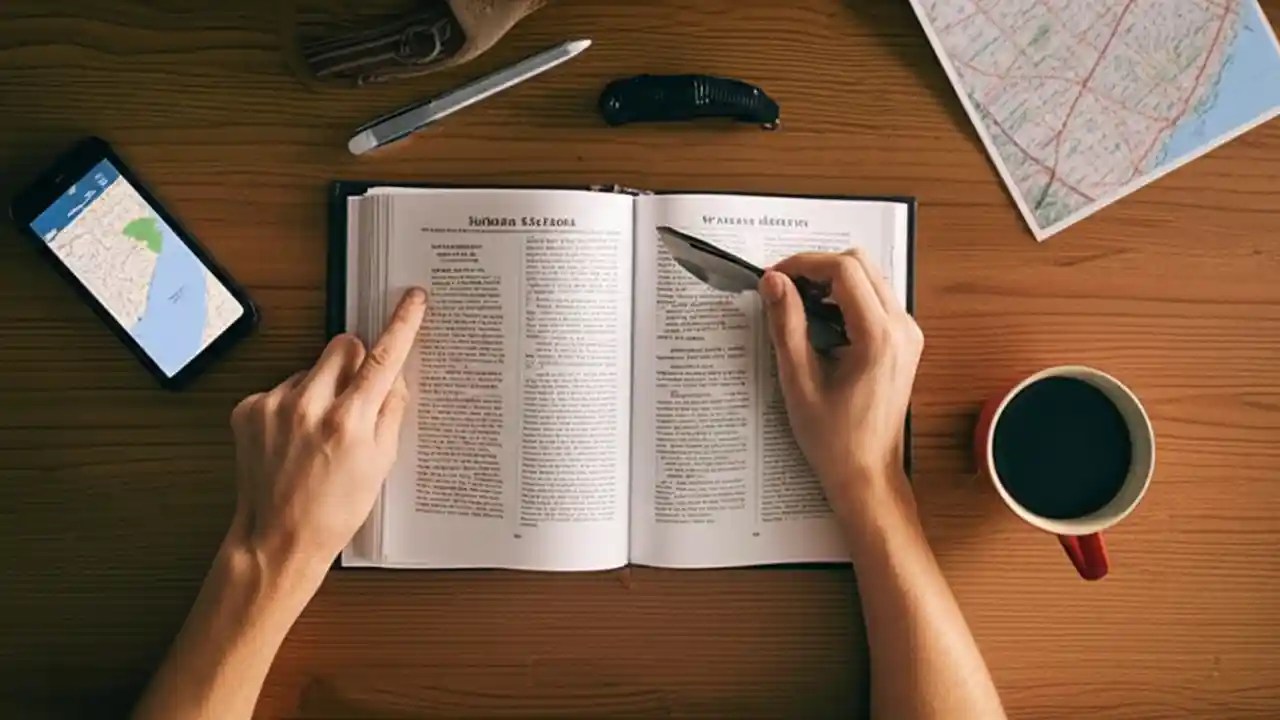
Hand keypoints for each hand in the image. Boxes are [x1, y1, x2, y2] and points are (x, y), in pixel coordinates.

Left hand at [227, 288, 427, 572]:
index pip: (383, 357)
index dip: (402, 324)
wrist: (278, 538)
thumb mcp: (380, 463)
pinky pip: (283, 387)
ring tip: (319, 431)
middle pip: (343, 346)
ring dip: (321, 387)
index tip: (412, 300)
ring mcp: (274, 405)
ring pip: (312, 368)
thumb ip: (389, 412)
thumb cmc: (334, 509)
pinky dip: (292, 404)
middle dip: (355, 361)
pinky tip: (293, 437)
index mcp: (349, 421)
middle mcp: (309, 406)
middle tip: (357, 396)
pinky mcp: (248, 409)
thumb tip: (394, 375)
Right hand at [759, 251, 922, 521]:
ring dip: (831, 280)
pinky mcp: (904, 341)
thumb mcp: (799, 379)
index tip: (774, 278)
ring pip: (870, 276)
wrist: (866, 472)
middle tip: (782, 288)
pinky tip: (819, 321)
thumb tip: (773, 281)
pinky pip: (875, 298)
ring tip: (797, 305)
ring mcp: (908, 334)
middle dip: (817, 267)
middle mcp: (902, 329)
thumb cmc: (833, 438)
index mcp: (879, 337)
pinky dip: (845, 296)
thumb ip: (786, 324)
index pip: (844, 270)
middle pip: (861, 263)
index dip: (804, 264)